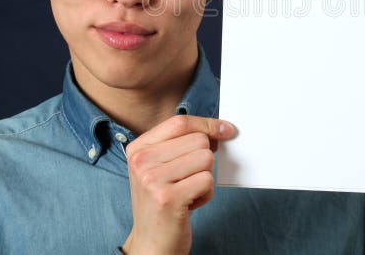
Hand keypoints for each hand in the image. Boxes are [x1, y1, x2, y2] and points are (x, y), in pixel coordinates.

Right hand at [121, 115, 236, 254]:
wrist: (151, 244)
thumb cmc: (162, 202)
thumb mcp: (161, 167)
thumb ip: (182, 144)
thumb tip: (220, 129)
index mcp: (138, 149)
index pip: (180, 122)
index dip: (208, 124)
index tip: (226, 130)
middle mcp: (141, 161)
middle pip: (198, 140)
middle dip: (204, 160)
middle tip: (188, 180)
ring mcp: (152, 180)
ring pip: (206, 159)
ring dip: (204, 178)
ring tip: (187, 192)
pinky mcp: (168, 198)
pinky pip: (207, 181)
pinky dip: (205, 194)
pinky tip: (189, 204)